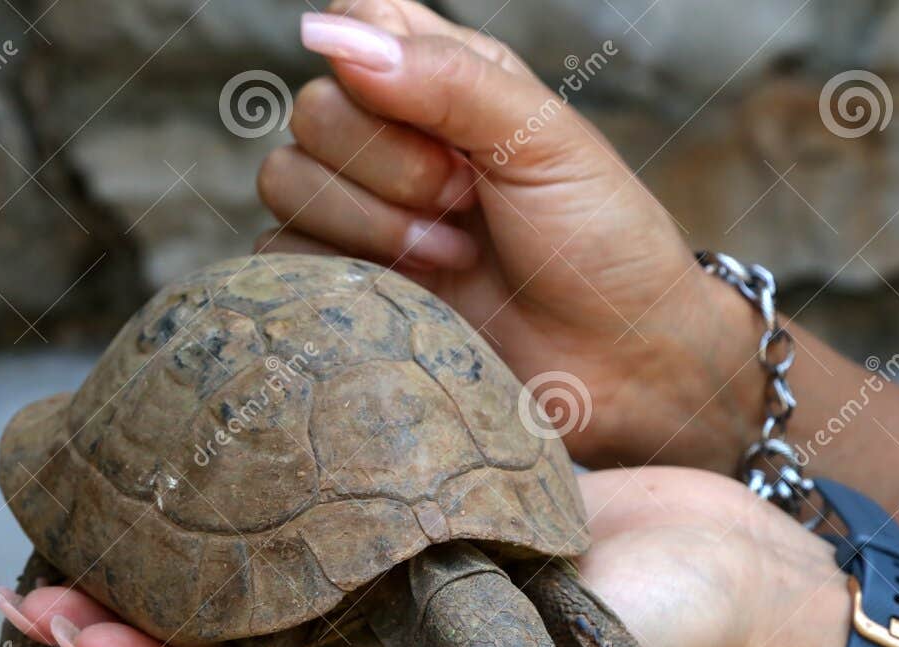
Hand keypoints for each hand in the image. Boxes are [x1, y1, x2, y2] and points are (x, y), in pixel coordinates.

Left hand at [0, 469, 841, 646]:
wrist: (753, 583)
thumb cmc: (677, 639)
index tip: (64, 631)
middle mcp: (395, 638)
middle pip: (242, 626)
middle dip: (142, 607)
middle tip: (37, 567)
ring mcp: (417, 575)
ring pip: (280, 560)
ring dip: (197, 536)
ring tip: (110, 488)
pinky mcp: (450, 511)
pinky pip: (347, 499)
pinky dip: (283, 480)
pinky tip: (236, 437)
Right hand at [255, 0, 764, 470]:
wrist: (619, 362)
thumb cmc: (602, 244)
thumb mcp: (545, 141)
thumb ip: (448, 79)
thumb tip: (333, 38)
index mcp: (442, 82)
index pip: (356, 25)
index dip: (377, 65)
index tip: (444, 122)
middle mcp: (390, 141)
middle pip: (311, 108)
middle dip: (391, 162)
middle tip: (468, 199)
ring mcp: (361, 217)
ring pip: (285, 180)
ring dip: (373, 222)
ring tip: (455, 256)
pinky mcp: (343, 292)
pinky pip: (279, 260)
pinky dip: (341, 275)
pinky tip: (417, 294)